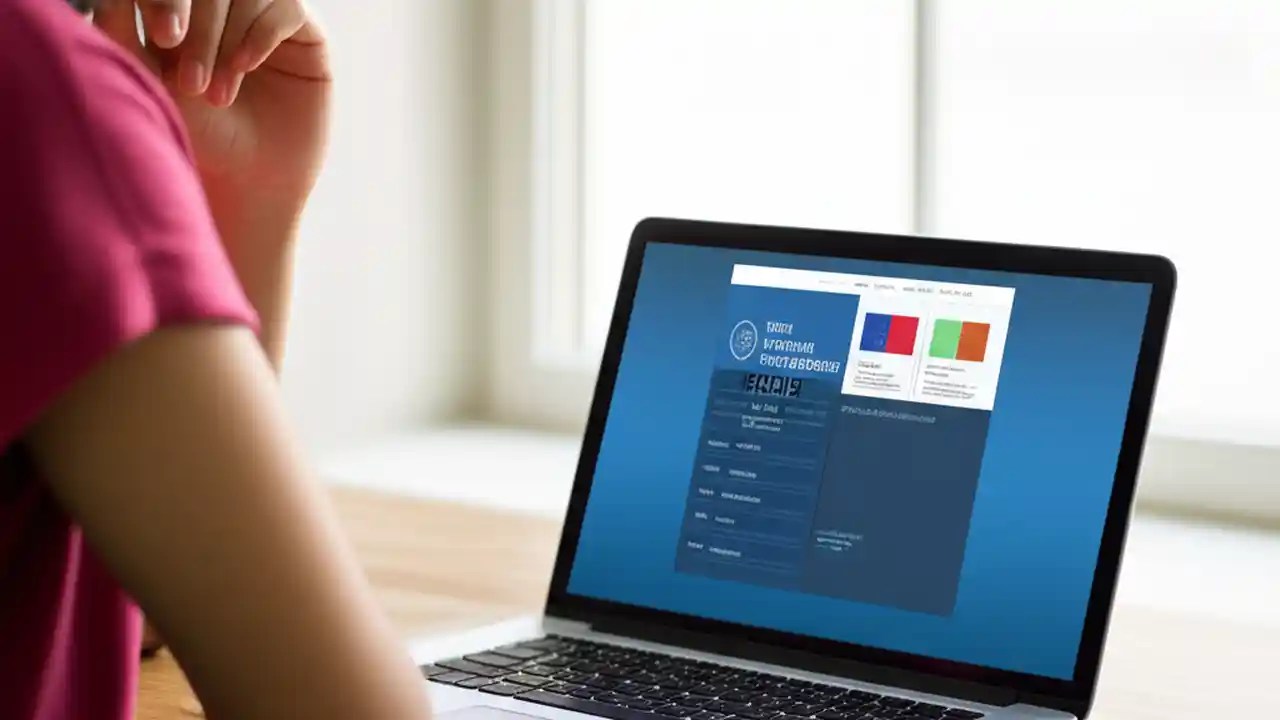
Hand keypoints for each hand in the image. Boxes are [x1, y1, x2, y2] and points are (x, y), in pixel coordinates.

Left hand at [96, 0, 331, 227]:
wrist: (251, 178)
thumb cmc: (196, 134)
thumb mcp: (149, 81)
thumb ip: (121, 26)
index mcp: (186, 8)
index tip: (164, 38)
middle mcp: (227, 7)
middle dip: (198, 26)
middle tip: (189, 80)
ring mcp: (267, 17)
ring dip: (226, 41)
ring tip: (218, 95)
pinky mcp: (305, 35)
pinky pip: (286, 7)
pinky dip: (261, 34)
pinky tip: (246, 69)